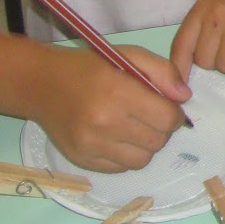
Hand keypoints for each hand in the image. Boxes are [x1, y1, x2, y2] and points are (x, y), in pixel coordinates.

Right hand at [27, 45, 189, 172]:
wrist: (39, 84)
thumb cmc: (89, 67)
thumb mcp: (129, 55)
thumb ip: (163, 72)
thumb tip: (184, 98)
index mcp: (117, 92)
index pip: (167, 118)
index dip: (174, 114)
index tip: (167, 108)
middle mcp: (104, 122)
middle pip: (158, 141)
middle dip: (162, 129)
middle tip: (149, 116)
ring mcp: (91, 145)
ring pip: (142, 159)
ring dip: (146, 145)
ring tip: (134, 128)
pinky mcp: (82, 160)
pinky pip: (121, 168)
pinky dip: (126, 156)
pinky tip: (116, 138)